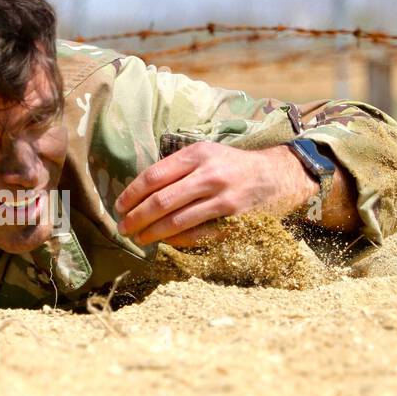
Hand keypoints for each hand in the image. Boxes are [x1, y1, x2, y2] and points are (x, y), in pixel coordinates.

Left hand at [114, 143, 316, 246]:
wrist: (277, 175)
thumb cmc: (232, 165)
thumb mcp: (206, 153)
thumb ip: (177, 168)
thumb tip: (139, 192)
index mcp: (198, 154)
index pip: (154, 176)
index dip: (132, 194)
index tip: (119, 206)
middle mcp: (209, 175)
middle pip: (161, 201)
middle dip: (136, 218)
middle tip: (123, 228)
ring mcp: (223, 199)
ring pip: (176, 221)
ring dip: (152, 233)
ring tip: (139, 239)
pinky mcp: (233, 220)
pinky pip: (197, 234)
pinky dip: (177, 240)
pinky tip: (166, 242)